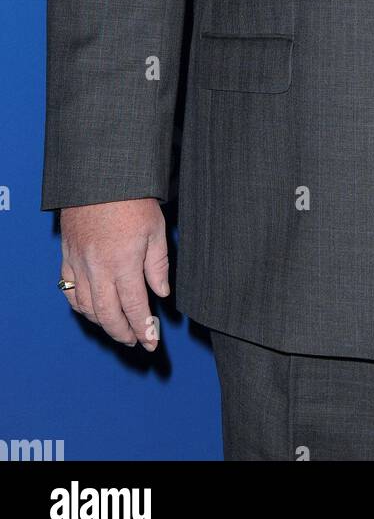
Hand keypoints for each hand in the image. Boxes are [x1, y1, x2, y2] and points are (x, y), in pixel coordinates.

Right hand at [59, 198, 168, 349]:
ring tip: (117, 328)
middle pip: (108, 315)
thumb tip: (161, 292)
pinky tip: (91, 309)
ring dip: (102, 323)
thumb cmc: (133, 199)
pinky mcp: (67, 256)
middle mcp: (98, 269)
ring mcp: (79, 263)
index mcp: (124, 263)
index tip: (152, 342)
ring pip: (86, 307)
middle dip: (123, 333)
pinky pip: (69, 290)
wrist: (99, 177)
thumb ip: (158, 265)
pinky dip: (80, 306)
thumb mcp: (156, 229)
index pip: (135, 307)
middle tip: (136, 341)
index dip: (144, 329)